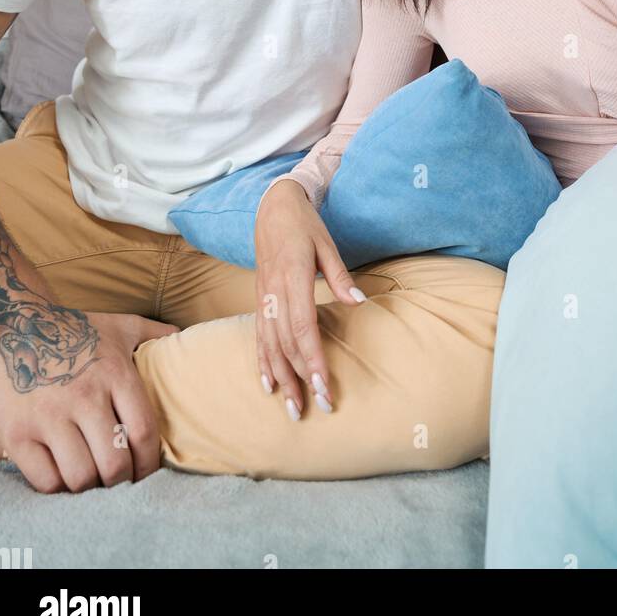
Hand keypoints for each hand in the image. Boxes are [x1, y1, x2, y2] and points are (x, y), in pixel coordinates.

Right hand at [0, 311, 178, 492]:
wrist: (14, 324)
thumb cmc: (74, 331)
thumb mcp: (120, 326)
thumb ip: (154, 334)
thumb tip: (184, 337)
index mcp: (114, 374)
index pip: (144, 433)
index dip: (150, 464)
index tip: (146, 473)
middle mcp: (84, 397)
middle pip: (115, 463)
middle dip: (121, 480)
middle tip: (118, 479)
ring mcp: (48, 417)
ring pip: (81, 477)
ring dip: (90, 486)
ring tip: (92, 478)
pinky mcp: (17, 433)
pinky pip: (45, 479)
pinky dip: (58, 486)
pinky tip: (63, 473)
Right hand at [254, 180, 366, 419]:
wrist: (273, 207)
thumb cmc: (304, 225)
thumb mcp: (327, 243)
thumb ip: (340, 276)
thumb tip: (358, 303)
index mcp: (294, 276)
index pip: (303, 327)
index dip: (314, 359)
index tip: (324, 385)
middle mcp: (274, 291)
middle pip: (286, 343)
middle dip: (301, 378)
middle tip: (317, 407)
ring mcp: (263, 297)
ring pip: (269, 345)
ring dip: (281, 378)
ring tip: (292, 408)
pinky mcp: (259, 299)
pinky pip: (258, 336)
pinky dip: (262, 362)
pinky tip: (268, 385)